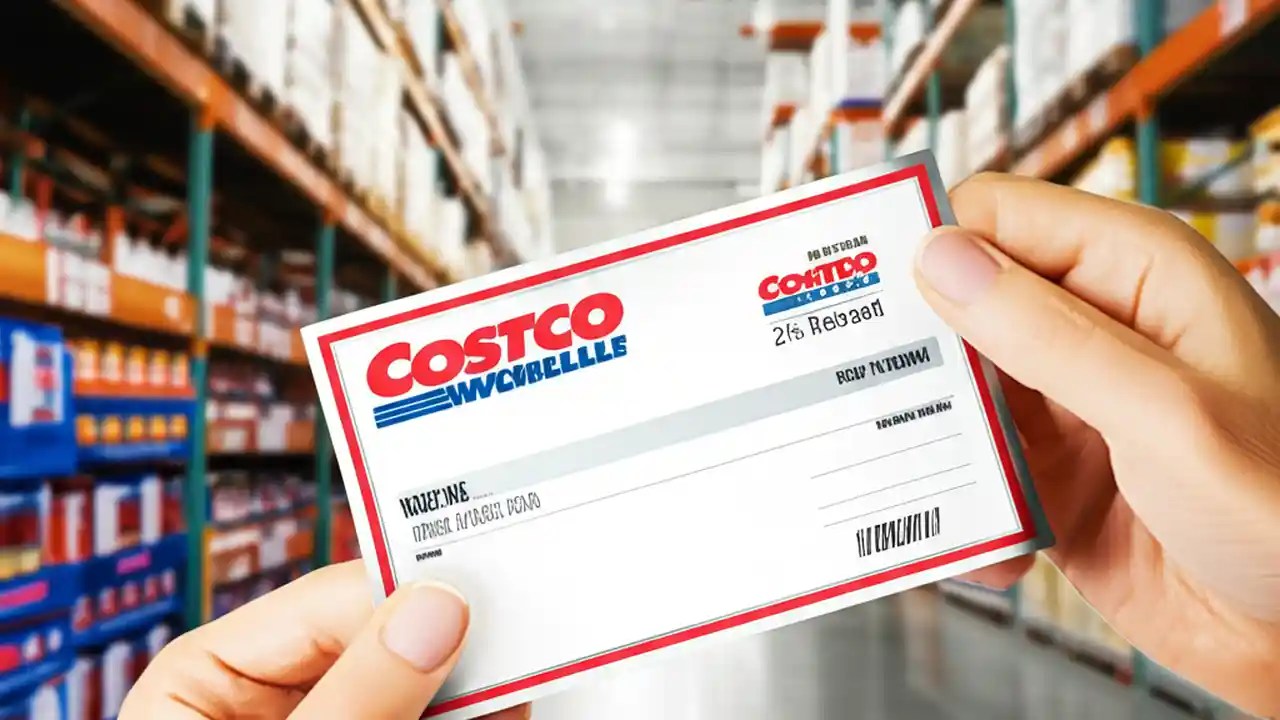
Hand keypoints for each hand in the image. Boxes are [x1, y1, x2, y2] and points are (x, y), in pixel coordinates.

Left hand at [120, 561, 529, 719]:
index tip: (493, 597)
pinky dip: (487, 710)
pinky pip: (448, 709)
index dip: (419, 594)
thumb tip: (435, 607)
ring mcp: (347, 713)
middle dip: (461, 641)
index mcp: (213, 673)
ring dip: (485, 681)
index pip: (337, 598)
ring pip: (436, 671)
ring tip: (517, 692)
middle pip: (395, 631)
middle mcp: (284, 687)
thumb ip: (356, 695)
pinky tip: (510, 707)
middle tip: (527, 640)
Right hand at [913, 173, 1279, 716]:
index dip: (928, 243)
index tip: (859, 290)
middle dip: (913, 350)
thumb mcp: (1162, 412)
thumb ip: (1046, 334)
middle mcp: (1095, 329)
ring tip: (912, 477)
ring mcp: (1068, 404)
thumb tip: (940, 258)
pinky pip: (972, 471)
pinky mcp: (1049, 476)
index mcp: (1136, 274)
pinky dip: (962, 507)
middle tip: (856, 389)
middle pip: (961, 304)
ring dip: (931, 438)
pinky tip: (988, 545)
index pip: (998, 219)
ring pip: (955, 393)